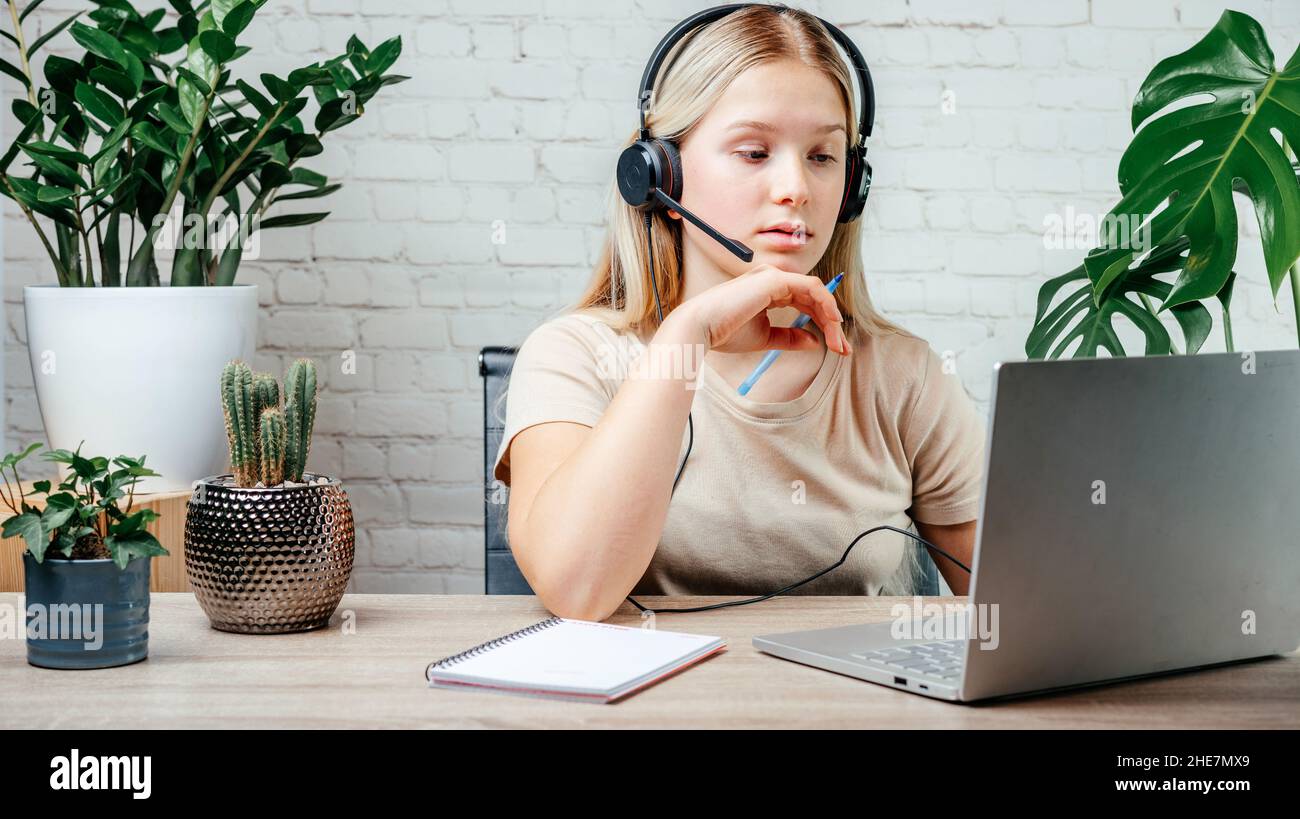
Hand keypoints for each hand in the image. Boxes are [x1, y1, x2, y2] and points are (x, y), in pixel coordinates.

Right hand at [673, 265, 851, 355]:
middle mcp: (772, 279)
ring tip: (838, 340)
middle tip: (843, 348)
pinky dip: (825, 304)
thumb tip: (814, 342)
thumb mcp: (765, 338)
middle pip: (813, 298)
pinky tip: (832, 322)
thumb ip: (790, 337)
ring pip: (816, 292)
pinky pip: (811, 288)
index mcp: (768, 290)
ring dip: (831, 316)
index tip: (835, 347)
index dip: (823, 323)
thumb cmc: (725, 332)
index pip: (804, 302)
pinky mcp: (775, 280)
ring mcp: (773, 277)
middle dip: (831, 323)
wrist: (701, 328)